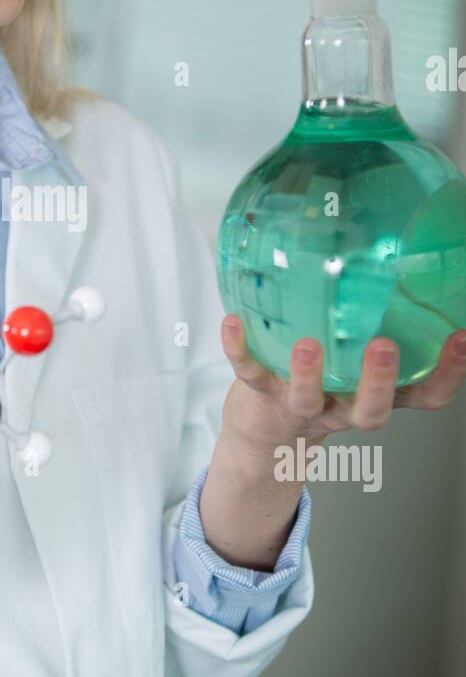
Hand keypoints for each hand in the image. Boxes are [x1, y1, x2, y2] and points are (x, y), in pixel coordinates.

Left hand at [219, 316, 465, 452]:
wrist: (266, 429)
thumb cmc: (323, 378)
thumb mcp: (357, 357)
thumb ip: (377, 321)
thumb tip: (396, 248)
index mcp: (376, 394)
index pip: (425, 394)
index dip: (448, 374)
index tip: (461, 338)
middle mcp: (343, 406)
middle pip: (371, 410)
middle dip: (379, 382)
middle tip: (384, 347)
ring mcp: (302, 405)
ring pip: (310, 399)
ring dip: (310, 374)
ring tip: (308, 344)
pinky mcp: (262, 395)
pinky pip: (250, 374)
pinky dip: (240, 349)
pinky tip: (233, 322)